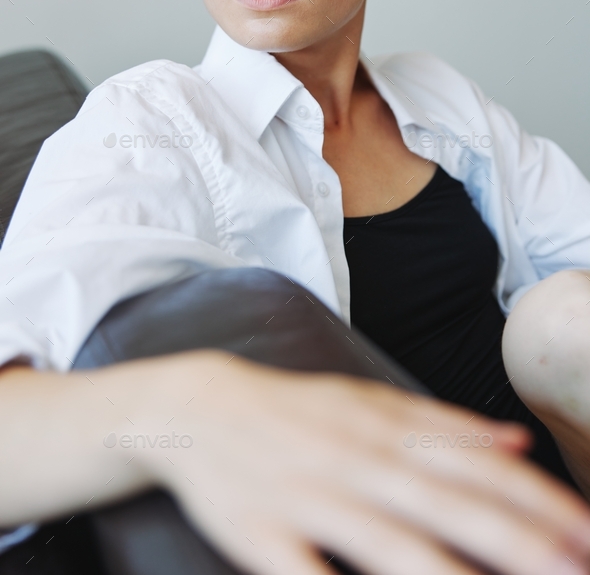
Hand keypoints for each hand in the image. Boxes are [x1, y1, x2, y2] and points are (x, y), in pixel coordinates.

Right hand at [143, 351, 589, 574]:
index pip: (479, 466)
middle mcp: (358, 460)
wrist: (200, 407)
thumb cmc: (297, 410)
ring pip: (393, 543)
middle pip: (451, 504)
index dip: (540, 502)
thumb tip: (515, 440)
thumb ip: (442, 421)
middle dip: (524, 542)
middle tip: (583, 568)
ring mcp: (312, 497)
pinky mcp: (264, 535)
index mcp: (386, 427)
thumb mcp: (370, 400)